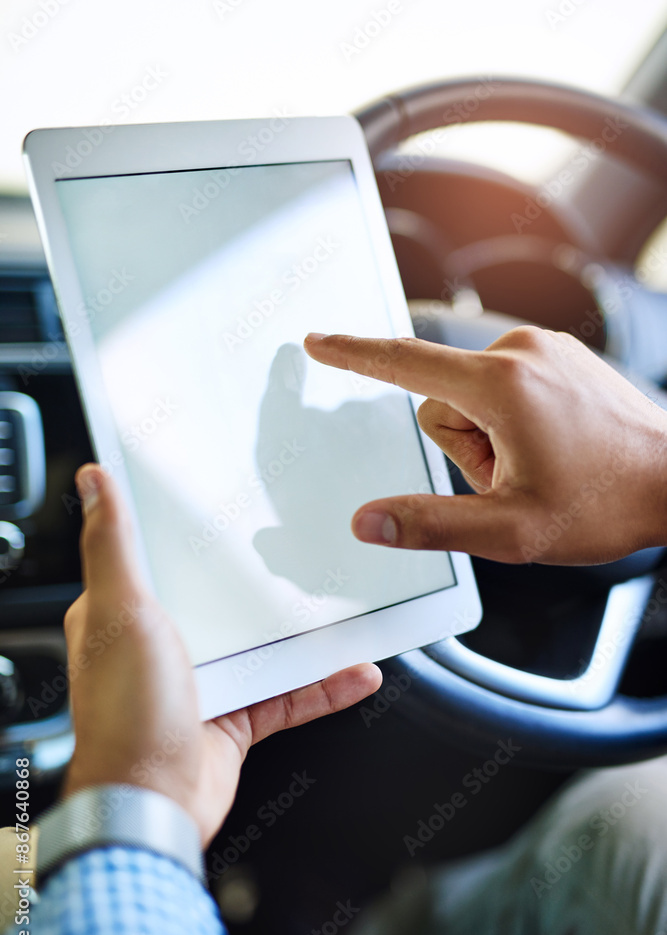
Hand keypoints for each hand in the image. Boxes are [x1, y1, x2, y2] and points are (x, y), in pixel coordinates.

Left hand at [63, 464, 380, 846]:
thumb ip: (112, 545)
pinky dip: (323, 684)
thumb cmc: (126, 716)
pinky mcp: (235, 716)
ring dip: (306, 633)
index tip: (231, 503)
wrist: (155, 807)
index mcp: (129, 614)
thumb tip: (96, 482)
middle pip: (224, 600)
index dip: (192, 530)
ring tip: (345, 608)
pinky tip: (355, 672)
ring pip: (265, 645)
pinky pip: (288, 692)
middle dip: (264, 582)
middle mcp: (165, 646)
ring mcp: (204, 682)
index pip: (164, 557)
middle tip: (306, 551)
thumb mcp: (121, 611)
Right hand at [304, 326, 666, 564]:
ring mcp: (545, 349)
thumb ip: (430, 524)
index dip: (353, 355)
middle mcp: (520, 351)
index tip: (317, 342)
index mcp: (499, 385)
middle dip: (462, 447)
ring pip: (474, 397)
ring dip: (489, 437)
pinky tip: (554, 446)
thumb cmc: (604, 504)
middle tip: (514, 478)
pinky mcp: (560, 356)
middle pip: (442, 401)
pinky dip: (513, 419)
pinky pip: (506, 386)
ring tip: (540, 463)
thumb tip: (366, 521)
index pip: (404, 363)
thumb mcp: (510, 530)